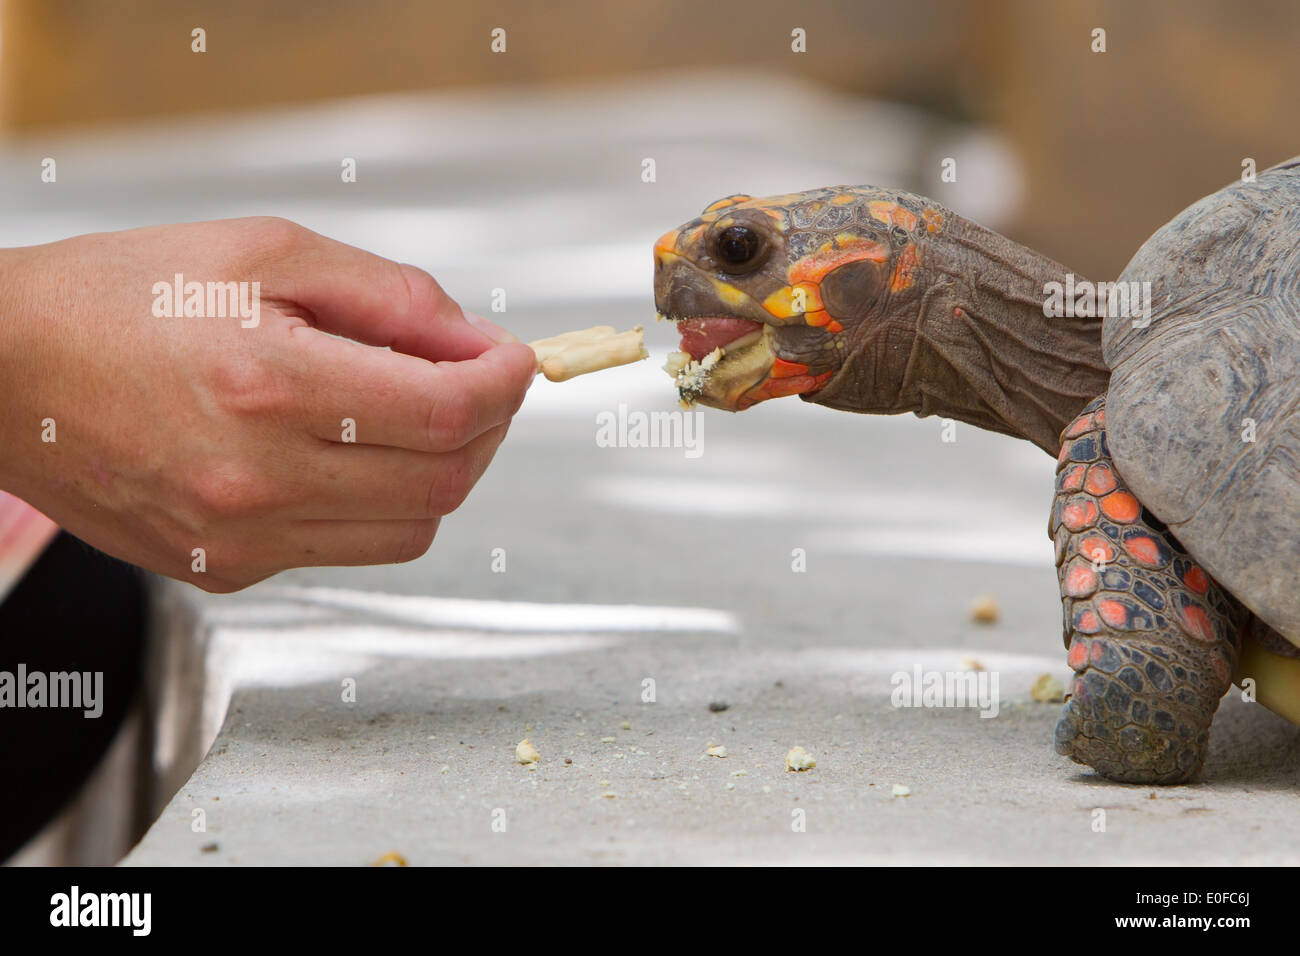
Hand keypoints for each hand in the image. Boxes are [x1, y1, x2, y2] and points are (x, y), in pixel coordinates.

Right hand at [0, 217, 535, 591]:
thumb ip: (387, 295)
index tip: (517, 360)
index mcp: (270, 385)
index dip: (503, 385)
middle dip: (486, 428)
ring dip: (439, 472)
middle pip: (443, 482)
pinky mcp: (224, 568)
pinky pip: (344, 547)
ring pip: (407, 531)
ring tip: (415, 414)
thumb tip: (474, 342)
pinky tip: (344, 450)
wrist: (4, 370)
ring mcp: (239, 538)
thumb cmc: (125, 294)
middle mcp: (258, 479)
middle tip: (477, 382)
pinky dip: (373, 501)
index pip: (447, 413)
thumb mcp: (264, 251)